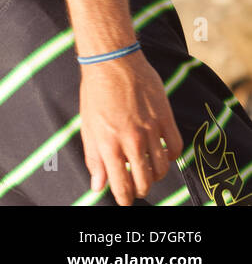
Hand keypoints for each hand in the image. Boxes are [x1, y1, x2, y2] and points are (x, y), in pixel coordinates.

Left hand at [79, 51, 183, 204]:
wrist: (112, 62)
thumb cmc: (95, 93)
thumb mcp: (87, 126)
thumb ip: (93, 158)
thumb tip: (97, 185)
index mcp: (108, 143)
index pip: (120, 184)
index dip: (124, 198)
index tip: (124, 201)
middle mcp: (130, 140)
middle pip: (144, 180)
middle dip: (140, 189)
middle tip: (137, 188)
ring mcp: (150, 130)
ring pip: (161, 167)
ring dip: (155, 175)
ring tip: (148, 172)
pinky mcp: (165, 118)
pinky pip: (176, 148)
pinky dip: (171, 156)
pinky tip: (163, 153)